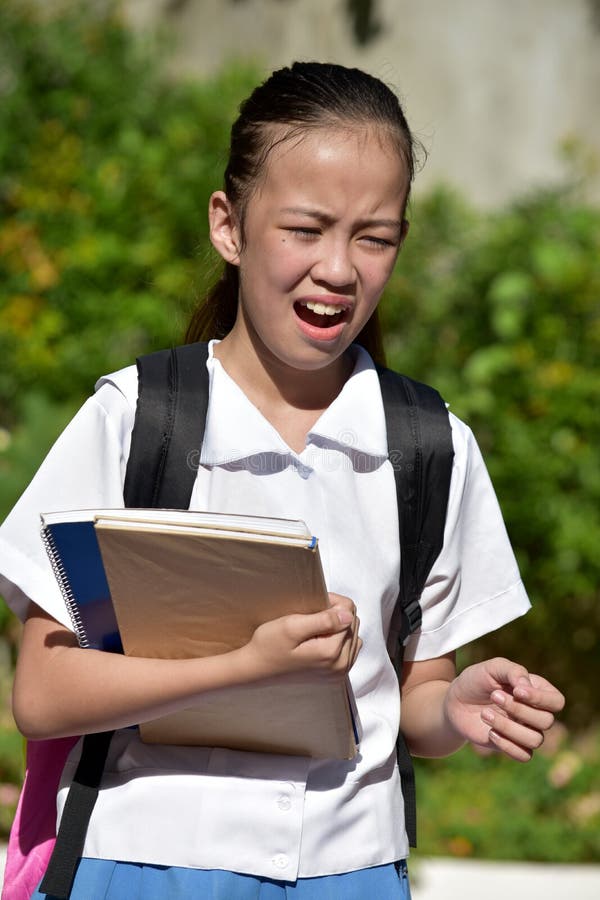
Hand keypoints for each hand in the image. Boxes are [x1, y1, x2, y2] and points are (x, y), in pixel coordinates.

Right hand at [242, 592, 361, 681]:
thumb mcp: (292, 626)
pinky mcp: (336, 674)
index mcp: (331, 652)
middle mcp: (341, 665)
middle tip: (311, 617)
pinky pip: (349, 648)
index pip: (348, 613)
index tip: (313, 605)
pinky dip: (337, 639)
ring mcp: (339, 672)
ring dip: (337, 626)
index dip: (331, 602)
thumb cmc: (269, 645)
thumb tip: (348, 614)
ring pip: (352, 634)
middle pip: (353, 624)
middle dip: (335, 614)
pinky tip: (320, 639)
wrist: (256, 668)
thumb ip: (323, 620)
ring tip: (314, 629)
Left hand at [444, 657, 564, 761]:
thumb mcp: (492, 668)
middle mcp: (535, 712)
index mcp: (536, 691)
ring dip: (508, 727)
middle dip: (518, 709)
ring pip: (535, 740)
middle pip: (547, 721)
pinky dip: (507, 745)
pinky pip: (524, 755)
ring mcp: (525, 731)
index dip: (540, 699)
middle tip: (494, 696)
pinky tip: (490, 732)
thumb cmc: (476, 681)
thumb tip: (527, 687)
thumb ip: (513, 671)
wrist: (454, 702)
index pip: (556, 701)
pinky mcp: (512, 745)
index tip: (516, 690)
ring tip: (484, 714)